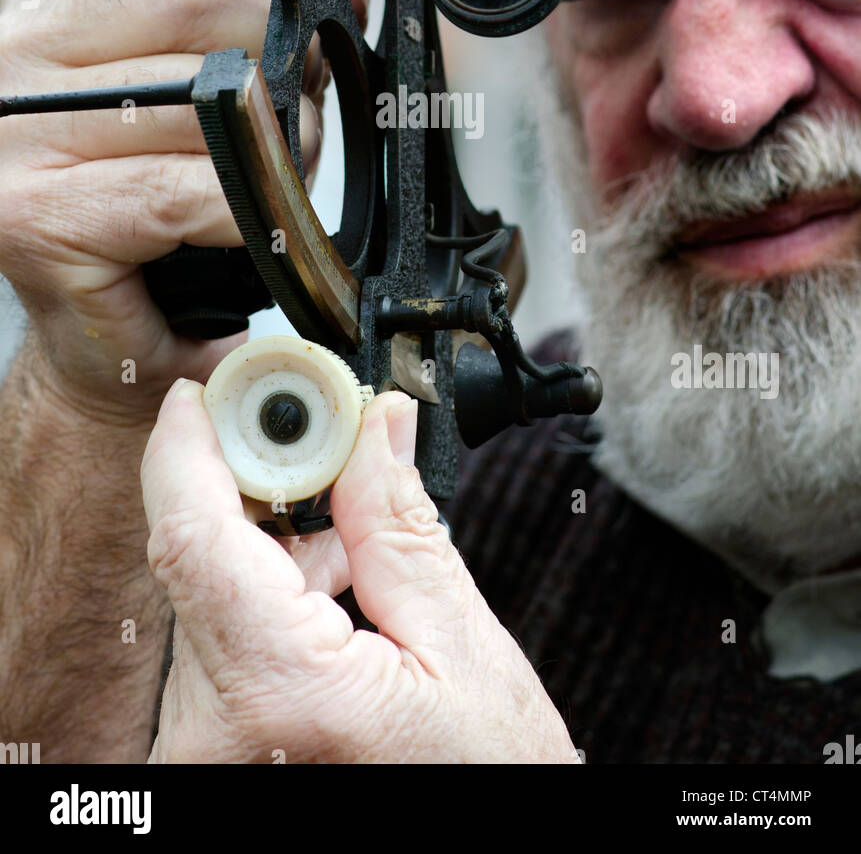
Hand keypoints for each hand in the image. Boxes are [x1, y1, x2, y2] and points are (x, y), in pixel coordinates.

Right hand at [0, 0, 367, 422]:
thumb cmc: (137, 190)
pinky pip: (194, 187)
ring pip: (208, 91)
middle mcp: (20, 44)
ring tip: (277, 165)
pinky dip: (250, 207)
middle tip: (305, 88)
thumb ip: (220, 3)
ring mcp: (16, 131)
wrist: (95, 329)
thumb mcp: (168, 68)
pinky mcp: (39, 217)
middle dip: (284, 40)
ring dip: (282, 136)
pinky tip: (243, 222)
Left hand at [142, 379, 579, 764]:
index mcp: (278, 694)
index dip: (190, 445)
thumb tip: (373, 423)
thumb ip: (399, 525)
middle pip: (199, 557)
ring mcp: (203, 751)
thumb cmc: (485, 786)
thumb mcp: (462, 649)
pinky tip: (328, 592)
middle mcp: (212, 733)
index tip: (205, 391)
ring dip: (266, 547)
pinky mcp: (207, 755)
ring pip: (206, 596)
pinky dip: (262, 598)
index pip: (192, 534)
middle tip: (323, 442)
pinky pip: (213, 641)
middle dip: (257, 487)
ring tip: (352, 548)